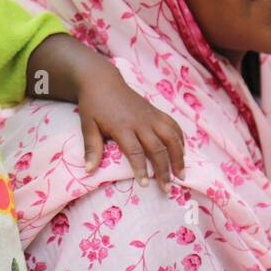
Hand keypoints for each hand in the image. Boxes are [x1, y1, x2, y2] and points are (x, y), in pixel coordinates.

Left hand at [78, 66, 184, 189]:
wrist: (103, 81)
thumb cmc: (94, 105)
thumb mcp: (88, 125)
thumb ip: (92, 148)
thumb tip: (88, 171)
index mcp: (122, 126)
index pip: (135, 151)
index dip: (141, 169)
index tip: (144, 185)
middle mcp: (141, 122)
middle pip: (158, 148)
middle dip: (164, 169)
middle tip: (167, 189)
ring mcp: (151, 116)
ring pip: (171, 137)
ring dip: (178, 156)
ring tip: (181, 175)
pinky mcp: (156, 112)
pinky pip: (173, 126)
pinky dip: (180, 139)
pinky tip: (182, 153)